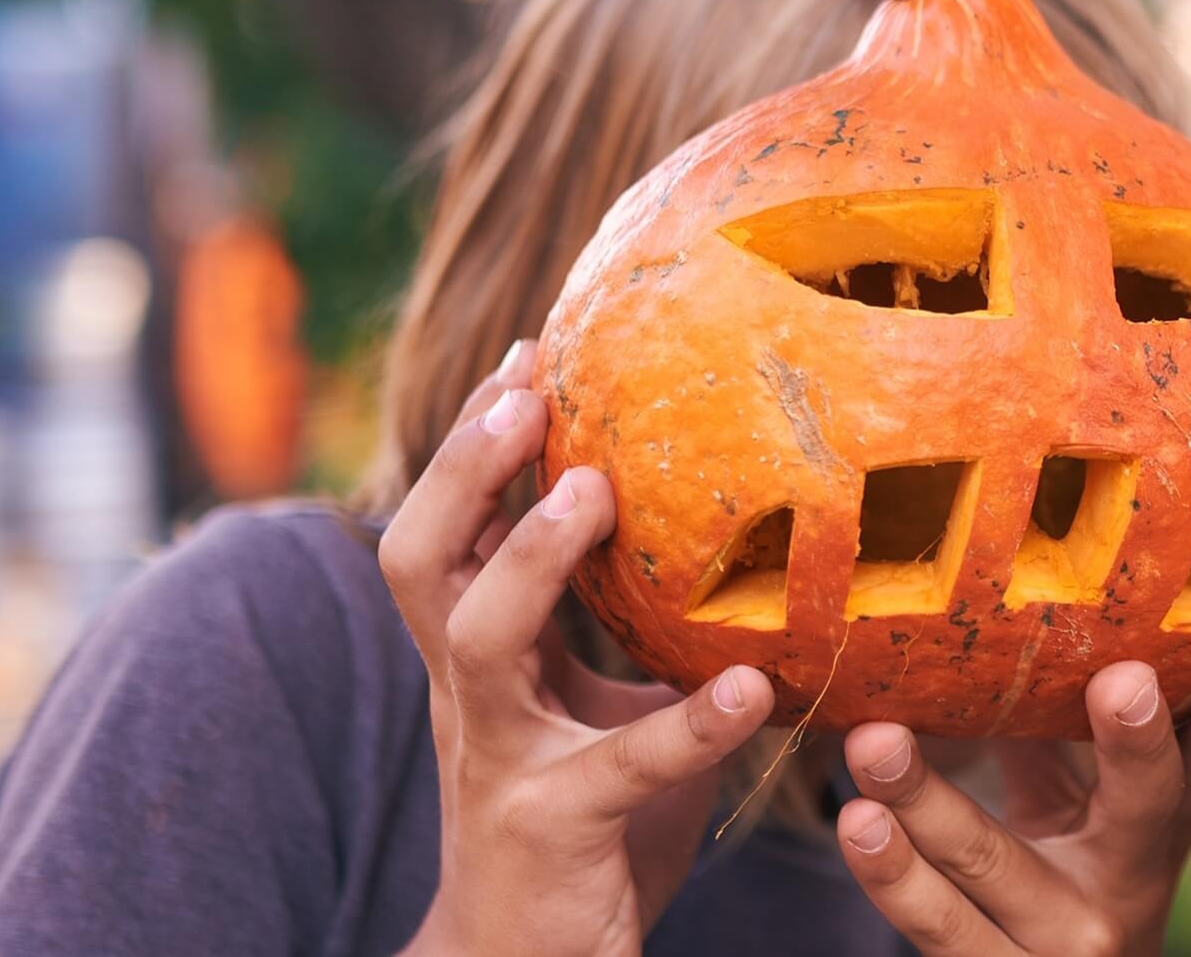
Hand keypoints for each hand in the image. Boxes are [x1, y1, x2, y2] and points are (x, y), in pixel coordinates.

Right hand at [385, 341, 775, 956]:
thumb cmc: (589, 833)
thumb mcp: (615, 717)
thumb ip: (657, 644)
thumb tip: (768, 554)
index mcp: (487, 661)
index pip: (457, 528)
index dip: (479, 444)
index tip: (531, 357)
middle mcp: (474, 696)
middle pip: (423, 556)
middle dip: (465, 467)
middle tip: (526, 392)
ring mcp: (500, 759)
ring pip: (478, 637)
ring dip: (532, 559)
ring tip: (599, 497)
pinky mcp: (550, 826)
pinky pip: (618, 764)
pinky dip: (688, 724)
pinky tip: (751, 689)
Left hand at [835, 658, 1190, 954]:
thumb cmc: (1063, 887)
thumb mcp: (1081, 818)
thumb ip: (1051, 736)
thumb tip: (1000, 620)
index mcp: (1157, 831)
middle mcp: (1125, 887)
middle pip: (1142, 807)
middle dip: (1135, 743)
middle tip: (1121, 679)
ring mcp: (1059, 945)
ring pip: (995, 868)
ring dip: (931, 802)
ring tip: (876, 744)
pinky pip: (941, 928)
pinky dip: (895, 875)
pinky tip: (859, 825)